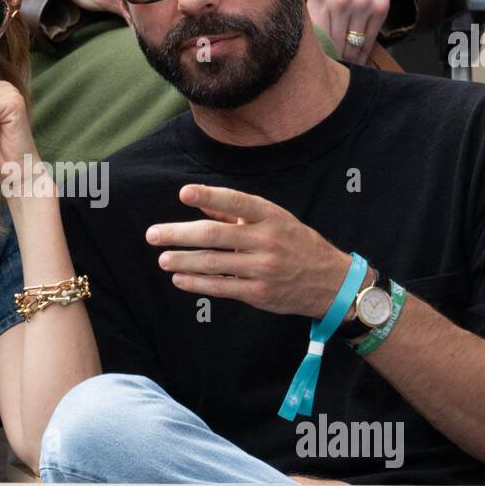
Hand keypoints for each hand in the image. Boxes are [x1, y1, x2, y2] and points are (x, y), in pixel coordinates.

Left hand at [146, 183, 353, 318]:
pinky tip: (180, 279)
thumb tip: (201, 204)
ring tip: (163, 259)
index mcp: (270, 216)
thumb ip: (237, 214)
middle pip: (214, 235)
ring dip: (182, 261)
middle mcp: (266, 240)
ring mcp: (262, 268)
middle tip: (153, 235)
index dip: (208, 196)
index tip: (183, 193)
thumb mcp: (274, 220)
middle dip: (178, 235)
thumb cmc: (296, 244)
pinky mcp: (259, 293)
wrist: (331, 282)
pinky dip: (197, 283)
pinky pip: (221, 287)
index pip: (235, 202)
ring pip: (213, 263)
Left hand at [307, 0, 398, 65]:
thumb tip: (299, 37)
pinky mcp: (380, 8)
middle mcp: (340, 1)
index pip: (313, 36)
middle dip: (329, 58)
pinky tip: (357, 59)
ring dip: (346, 58)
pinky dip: (363, 53)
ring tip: (340, 65)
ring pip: (351, 46)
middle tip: (324, 68)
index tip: (311, 62)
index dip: (313, 53)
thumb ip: (309, 6)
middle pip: (332, 44)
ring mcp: (362, 5)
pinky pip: (369, 40)